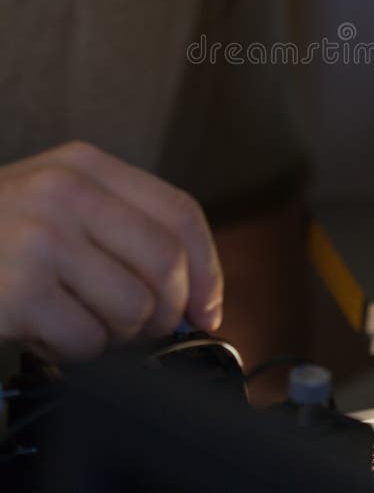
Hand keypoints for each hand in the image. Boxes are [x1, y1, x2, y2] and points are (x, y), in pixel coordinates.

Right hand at [0, 141, 222, 361]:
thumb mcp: (57, 202)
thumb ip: (120, 227)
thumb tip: (194, 295)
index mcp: (84, 165)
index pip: (179, 212)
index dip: (208, 267)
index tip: (209, 307)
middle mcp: (67, 191)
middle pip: (168, 263)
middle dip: (167, 311)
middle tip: (142, 327)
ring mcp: (41, 237)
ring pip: (134, 308)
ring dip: (118, 336)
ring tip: (83, 323)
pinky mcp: (18, 289)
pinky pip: (88, 341)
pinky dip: (79, 353)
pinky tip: (50, 333)